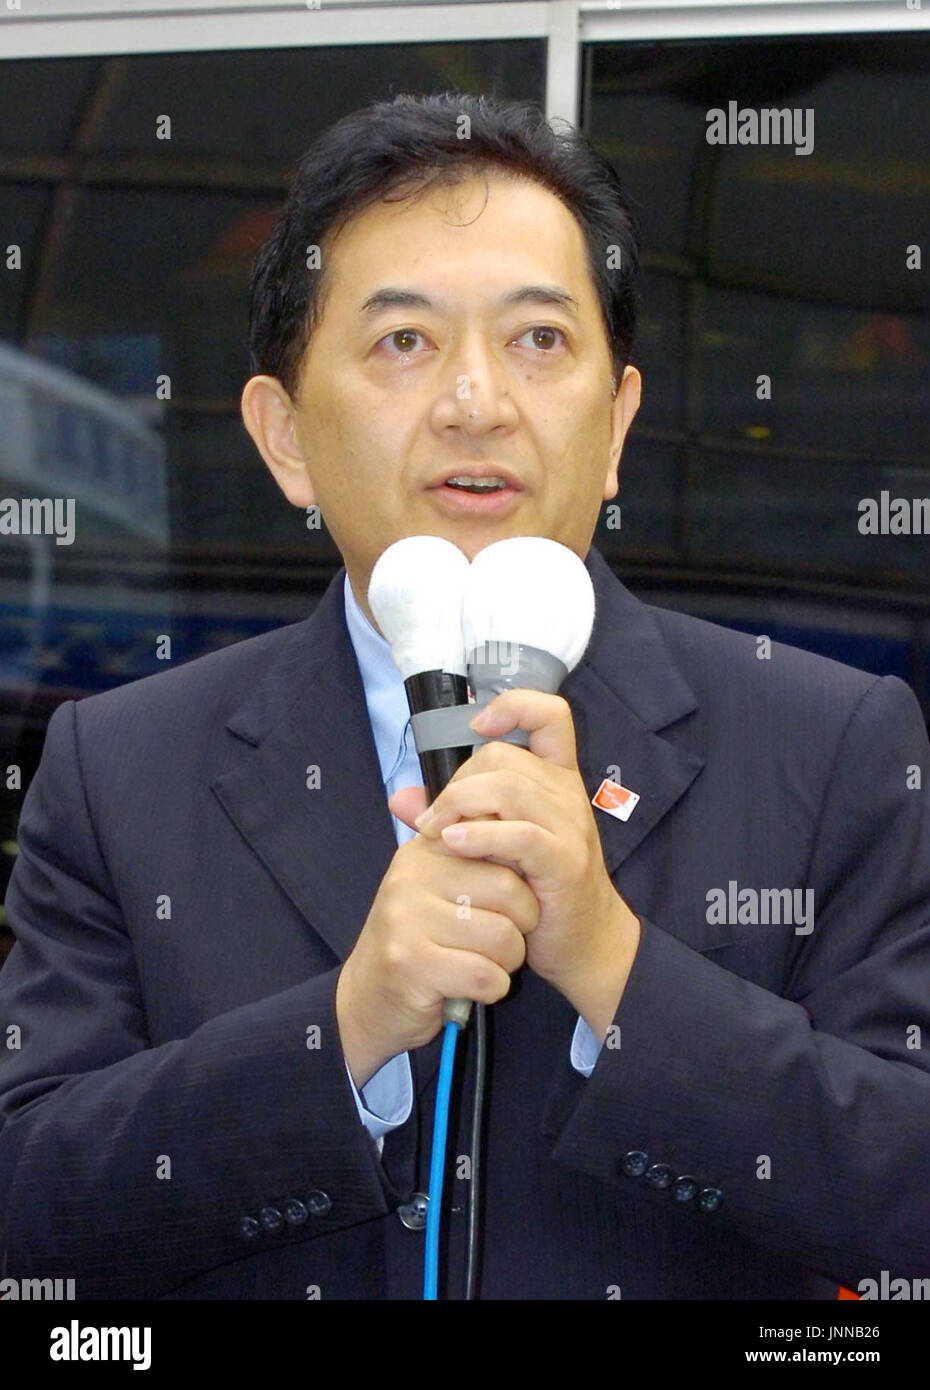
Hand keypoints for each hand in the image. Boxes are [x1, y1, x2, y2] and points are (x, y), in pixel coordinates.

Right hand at [335, 824, 538, 1090]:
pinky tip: (472, 988)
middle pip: (510, 891)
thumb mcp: (440, 892)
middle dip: (522, 927)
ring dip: (506, 963)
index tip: (506, 909)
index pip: (500, 845)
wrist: (366, 1002)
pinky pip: (486, 974)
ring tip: (483, 965)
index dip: (521, 885)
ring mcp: (407, 918)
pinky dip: (491, 989)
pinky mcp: (411, 963)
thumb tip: (523, 822)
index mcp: (425, 851)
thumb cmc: (420, 945)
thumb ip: (474, 859)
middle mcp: (412, 876)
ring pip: (503, 936)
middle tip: (500, 945)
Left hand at [390, 689, 640, 1036]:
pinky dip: (480, 835)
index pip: (550, 715)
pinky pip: (520, 834)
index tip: (475, 724)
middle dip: (456, 782)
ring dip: (459, 805)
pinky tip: (453, 845)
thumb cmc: (537, 890)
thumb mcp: (493, 844)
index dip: (514, 705)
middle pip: (503, 756)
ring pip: (509, 787)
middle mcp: (567, 794)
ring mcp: (570, 827)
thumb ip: (453, 815)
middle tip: (430, 820)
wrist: (584, 943)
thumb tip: (400, 797)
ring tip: (435, 832)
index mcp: (556, 779)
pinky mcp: (564, 863)